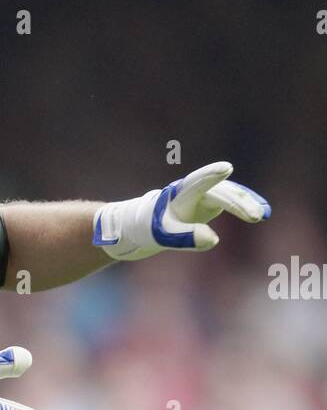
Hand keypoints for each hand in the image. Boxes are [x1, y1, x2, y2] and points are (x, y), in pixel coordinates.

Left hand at [93, 161, 270, 260]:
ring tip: (261, 216)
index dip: (211, 175)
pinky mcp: (212, 200)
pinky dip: (245, 206)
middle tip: (255, 216)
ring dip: (246, 204)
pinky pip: (233, 200)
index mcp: (179, 194)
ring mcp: (205, 192)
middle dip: (238, 202)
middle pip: (220, 192)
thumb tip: (213, 240)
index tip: (226, 169)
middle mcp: (194, 188)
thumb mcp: (164, 236)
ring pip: (230, 194)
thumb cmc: (152, 229)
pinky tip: (262, 213)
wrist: (148, 223)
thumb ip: (186, 238)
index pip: (197, 183)